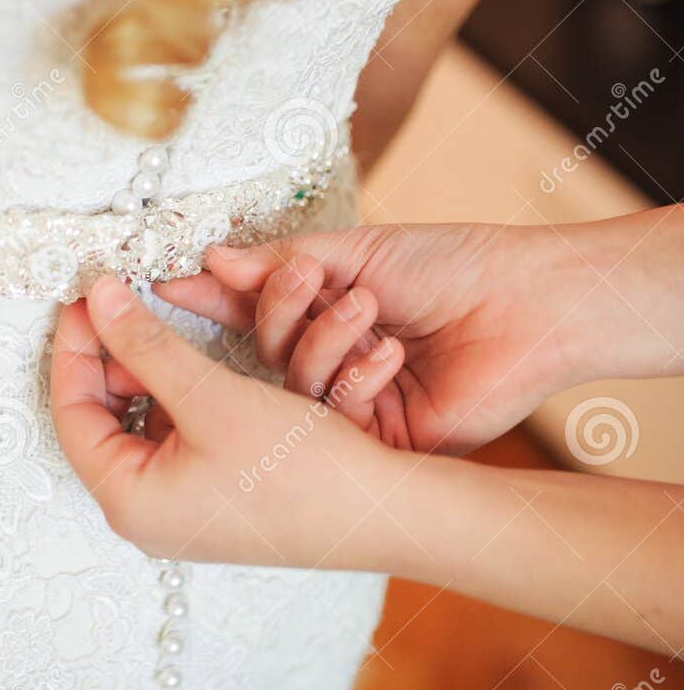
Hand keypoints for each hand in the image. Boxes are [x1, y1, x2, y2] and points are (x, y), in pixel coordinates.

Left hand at [51, 275, 397, 570]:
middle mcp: (146, 515)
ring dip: (149, 373)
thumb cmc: (300, 469)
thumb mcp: (212, 396)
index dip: (75, 347)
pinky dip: (182, 396)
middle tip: (122, 303)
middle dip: (111, 358)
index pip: (70, 412)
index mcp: (128, 500)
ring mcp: (182, 511)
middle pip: (101, 420)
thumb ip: (147, 345)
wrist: (382, 514)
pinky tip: (200, 363)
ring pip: (142, 426)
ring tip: (160, 326)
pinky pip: (179, 438)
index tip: (88, 297)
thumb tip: (98, 300)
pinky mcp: (215, 499)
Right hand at [156, 221, 583, 454]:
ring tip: (367, 306)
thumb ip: (280, 262)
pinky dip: (359, 378)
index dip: (211, 298)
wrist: (524, 305)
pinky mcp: (382, 437)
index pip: (252, 308)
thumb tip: (214, 260)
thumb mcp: (358, 252)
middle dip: (277, 312)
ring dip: (325, 339)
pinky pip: (337, 416)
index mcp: (325, 308)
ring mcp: (355, 400)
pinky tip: (392, 352)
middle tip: (295, 280)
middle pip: (267, 349)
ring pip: (296, 385)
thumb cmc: (452, 266)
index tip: (165, 285)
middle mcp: (334, 357)